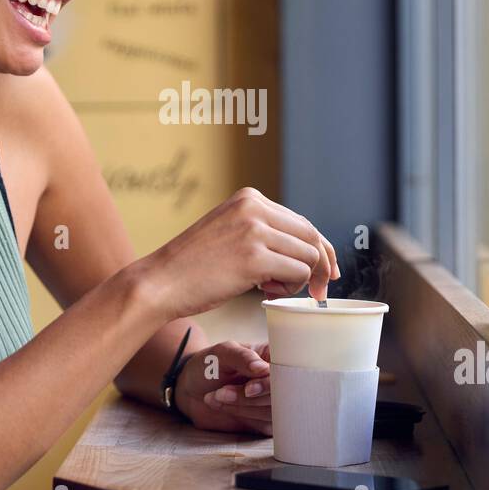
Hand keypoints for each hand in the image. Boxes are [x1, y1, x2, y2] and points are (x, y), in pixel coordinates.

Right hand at [140, 187, 339, 321]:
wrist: (161, 282)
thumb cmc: (194, 266)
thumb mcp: (229, 233)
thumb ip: (262, 232)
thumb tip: (307, 250)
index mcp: (249, 198)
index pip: (301, 221)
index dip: (320, 248)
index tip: (327, 270)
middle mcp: (254, 208)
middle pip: (311, 236)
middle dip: (321, 265)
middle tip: (318, 291)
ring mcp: (254, 231)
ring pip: (307, 256)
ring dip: (299, 280)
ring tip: (271, 288)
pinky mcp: (254, 257)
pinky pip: (297, 272)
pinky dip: (289, 288)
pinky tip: (265, 291)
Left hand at [175, 340, 273, 434]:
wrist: (192, 390)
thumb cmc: (209, 365)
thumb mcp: (222, 353)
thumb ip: (242, 357)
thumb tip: (263, 368)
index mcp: (274, 357)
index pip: (287, 372)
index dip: (270, 384)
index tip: (248, 389)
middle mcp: (279, 379)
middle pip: (282, 395)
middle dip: (249, 398)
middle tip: (222, 392)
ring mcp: (275, 401)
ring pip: (273, 412)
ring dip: (242, 407)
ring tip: (216, 396)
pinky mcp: (267, 420)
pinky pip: (265, 425)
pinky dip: (243, 417)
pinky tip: (222, 406)